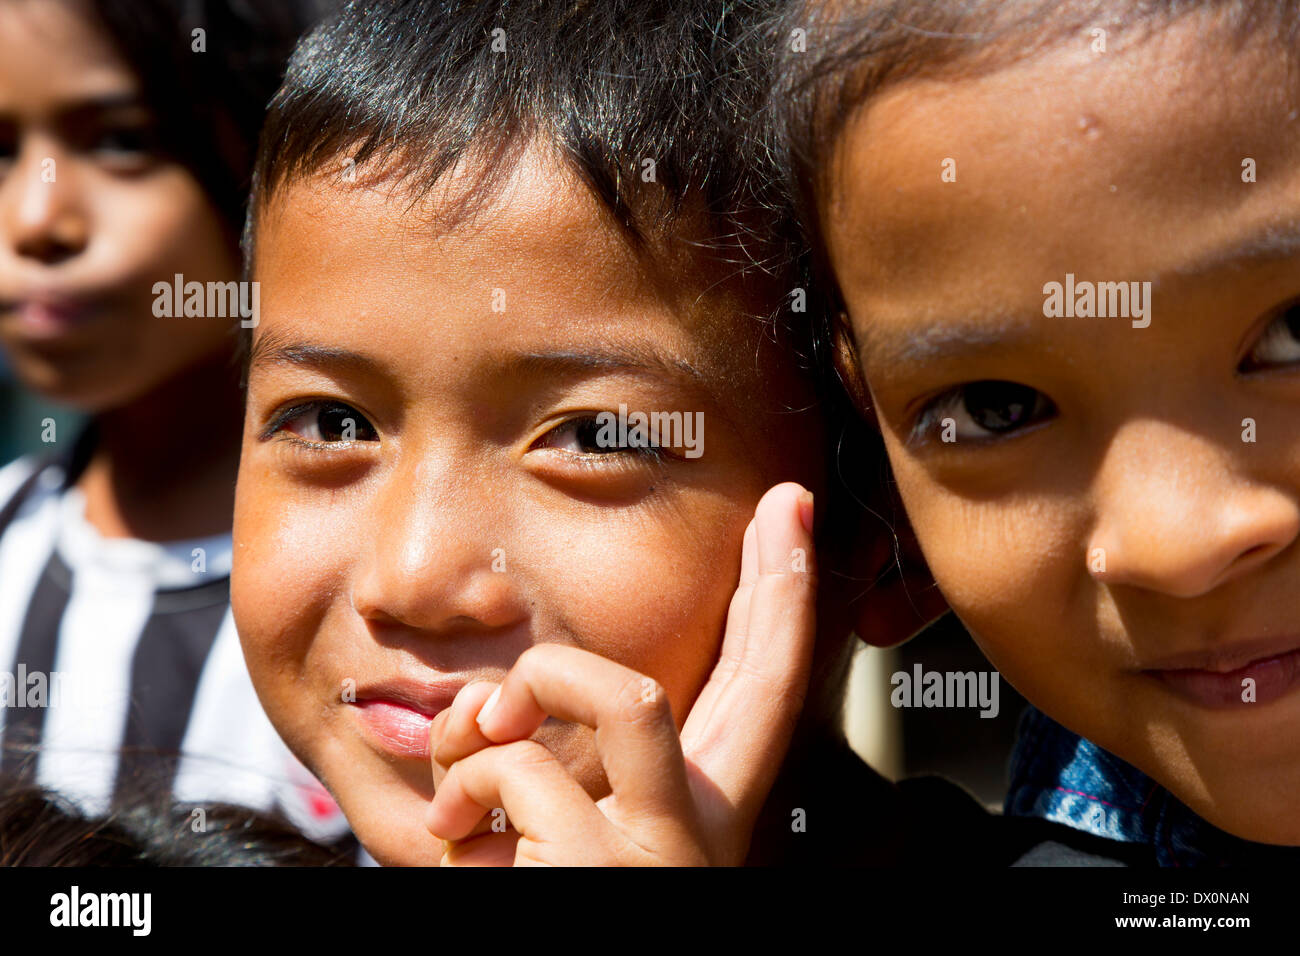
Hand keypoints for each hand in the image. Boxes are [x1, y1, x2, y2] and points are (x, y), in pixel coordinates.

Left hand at [425, 481, 817, 865]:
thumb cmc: (516, 893)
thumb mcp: (535, 818)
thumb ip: (530, 749)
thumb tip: (492, 702)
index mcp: (690, 818)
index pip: (756, 699)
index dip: (782, 607)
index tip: (789, 517)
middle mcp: (701, 836)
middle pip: (759, 681)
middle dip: (774, 580)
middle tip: (784, 500)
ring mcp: (664, 851)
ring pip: (631, 695)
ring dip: (538, 688)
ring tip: (480, 745)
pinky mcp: (605, 865)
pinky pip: (515, 759)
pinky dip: (464, 777)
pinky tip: (457, 835)